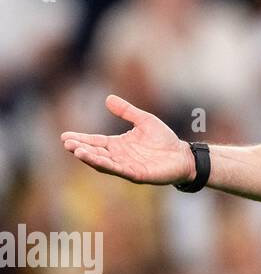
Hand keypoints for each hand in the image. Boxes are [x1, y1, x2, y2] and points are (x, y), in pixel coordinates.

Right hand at [61, 95, 194, 185]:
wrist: (183, 155)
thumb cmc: (164, 140)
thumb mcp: (144, 121)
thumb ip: (127, 111)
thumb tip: (108, 98)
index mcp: (118, 144)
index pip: (95, 142)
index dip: (81, 139)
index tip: (64, 136)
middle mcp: (119, 156)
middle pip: (95, 153)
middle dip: (81, 149)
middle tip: (67, 144)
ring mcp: (127, 166)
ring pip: (104, 163)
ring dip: (91, 158)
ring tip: (78, 152)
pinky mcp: (137, 174)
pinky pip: (121, 170)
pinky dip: (109, 166)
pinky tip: (99, 161)